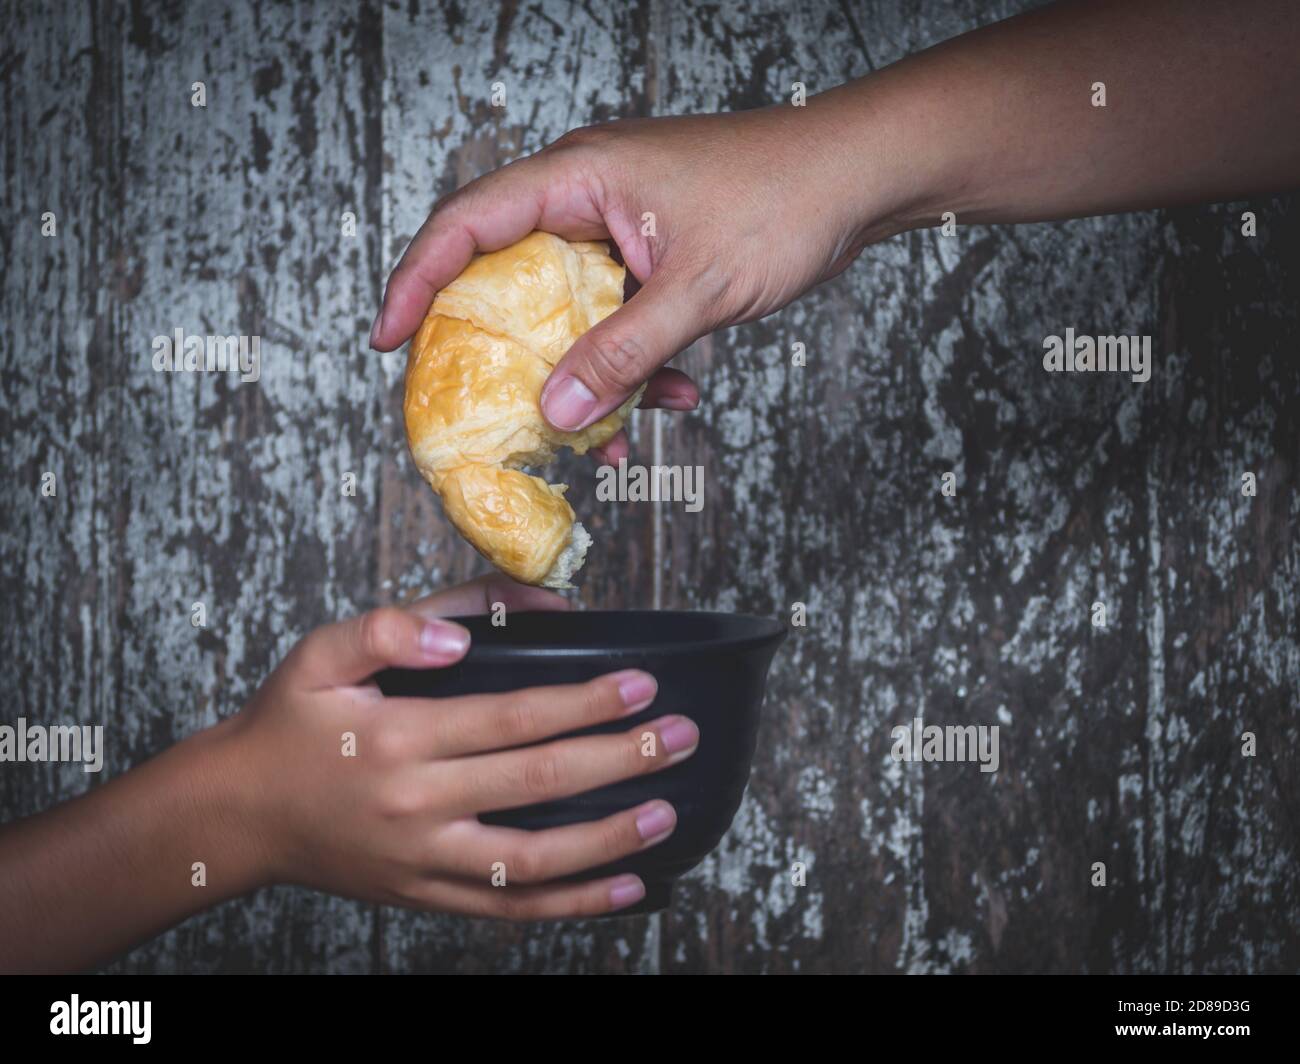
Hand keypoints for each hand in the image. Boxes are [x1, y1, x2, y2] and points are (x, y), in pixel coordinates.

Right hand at [218, 576, 698, 919]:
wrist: (236, 815)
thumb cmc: (286, 725)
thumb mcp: (322, 653)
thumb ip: (394, 626)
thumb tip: (465, 637)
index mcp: (400, 737)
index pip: (514, 718)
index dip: (584, 702)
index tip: (640, 684)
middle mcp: (419, 804)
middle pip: (540, 784)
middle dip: (621, 758)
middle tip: (680, 735)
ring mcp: (425, 860)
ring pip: (534, 860)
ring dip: (610, 838)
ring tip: (669, 811)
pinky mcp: (425, 894)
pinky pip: (508, 908)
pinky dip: (572, 903)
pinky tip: (627, 887)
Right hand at [369, 106, 903, 460]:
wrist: (864, 177)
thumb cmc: (786, 199)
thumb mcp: (697, 290)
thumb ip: (623, 354)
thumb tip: (555, 412)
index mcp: (578, 176)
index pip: (466, 224)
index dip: (415, 281)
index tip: (386, 341)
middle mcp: (587, 197)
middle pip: (509, 277)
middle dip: (506, 353)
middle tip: (493, 412)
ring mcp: (620, 229)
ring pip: (569, 312)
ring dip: (585, 374)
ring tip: (609, 434)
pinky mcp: (653, 258)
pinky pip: (618, 320)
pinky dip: (635, 365)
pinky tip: (672, 403)